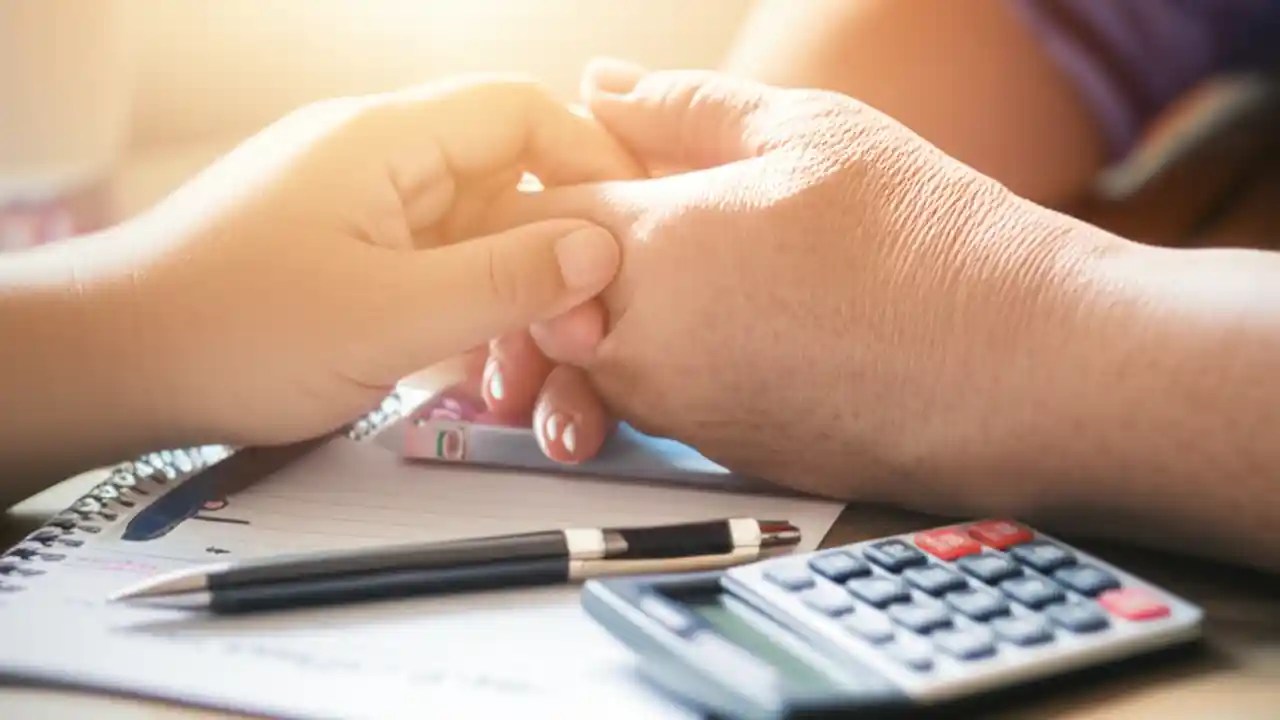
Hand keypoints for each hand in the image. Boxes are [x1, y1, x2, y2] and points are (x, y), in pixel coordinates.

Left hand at [89, 77, 639, 446]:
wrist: (115, 366)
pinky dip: (466, 321)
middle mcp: (379, 164)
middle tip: (582, 333)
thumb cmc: (231, 330)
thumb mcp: (391, 314)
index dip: (591, 161)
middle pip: (508, 184)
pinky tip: (477, 377)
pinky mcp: (349, 260)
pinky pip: (435, 276)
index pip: (523, 112)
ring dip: (511, 302)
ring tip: (529, 371)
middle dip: (554, 259)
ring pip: (475, 241)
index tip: (632, 228)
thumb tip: (601, 248)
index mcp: (388, 142)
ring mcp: (362, 213)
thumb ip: (505, 281)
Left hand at [482, 62, 1109, 511]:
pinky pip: (652, 400)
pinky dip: (671, 360)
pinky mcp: (716, 453)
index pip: (530, 211)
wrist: (1014, 366)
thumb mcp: (802, 131)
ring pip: (593, 354)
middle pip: (544, 297)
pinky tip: (753, 327)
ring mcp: (676, 411)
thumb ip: (678, 107)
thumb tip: (599, 83)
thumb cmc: (920, 237)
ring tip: (724, 273)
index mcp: (646, 246)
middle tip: (661, 220)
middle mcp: (639, 344)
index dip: (558, 181)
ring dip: (621, 311)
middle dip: (573, 256)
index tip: (608, 166)